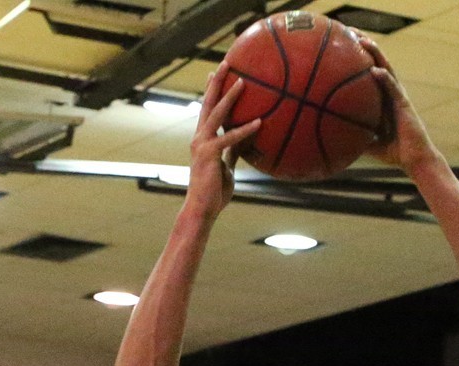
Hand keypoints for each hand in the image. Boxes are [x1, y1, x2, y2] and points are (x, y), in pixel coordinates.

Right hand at [185, 62, 258, 219]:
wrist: (202, 209)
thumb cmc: (215, 192)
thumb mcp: (227, 168)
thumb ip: (233, 153)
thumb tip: (244, 143)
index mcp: (203, 140)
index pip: (208, 110)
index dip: (212, 91)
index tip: (217, 74)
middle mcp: (199, 138)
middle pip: (208, 104)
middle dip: (216, 83)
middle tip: (226, 63)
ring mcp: (202, 144)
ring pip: (216, 114)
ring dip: (229, 96)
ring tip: (242, 81)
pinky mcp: (209, 154)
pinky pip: (229, 139)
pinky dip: (244, 130)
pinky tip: (259, 122)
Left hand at [356, 36, 438, 173]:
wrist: (414, 160)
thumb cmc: (395, 153)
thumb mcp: (368, 144)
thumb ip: (354, 137)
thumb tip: (333, 141)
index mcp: (382, 100)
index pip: (368, 74)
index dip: (359, 59)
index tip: (344, 46)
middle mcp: (390, 94)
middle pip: (377, 64)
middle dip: (365, 48)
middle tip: (350, 33)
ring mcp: (398, 97)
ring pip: (386, 70)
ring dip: (376, 55)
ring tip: (363, 41)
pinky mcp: (404, 105)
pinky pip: (393, 89)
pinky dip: (385, 79)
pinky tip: (375, 70)